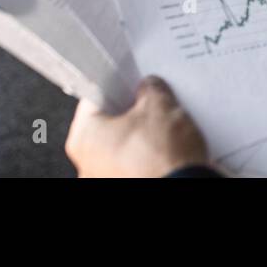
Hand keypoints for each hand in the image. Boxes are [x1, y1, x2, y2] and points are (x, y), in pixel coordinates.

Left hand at [65, 76, 208, 177]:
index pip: (95, 97)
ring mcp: (104, 178)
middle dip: (133, 110)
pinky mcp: (125, 184)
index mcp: (84, 137)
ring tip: (165, 126)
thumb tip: (150, 87)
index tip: (132, 79)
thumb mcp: (160, 107)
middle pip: (109, 122)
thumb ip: (151, 89)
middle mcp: (86, 163)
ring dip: (142, 133)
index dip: (118, 83)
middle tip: (153, 101)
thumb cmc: (162, 158)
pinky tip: (168, 146)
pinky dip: (148, 154)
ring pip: (123, 144)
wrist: (183, 188)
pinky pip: (134, 162)